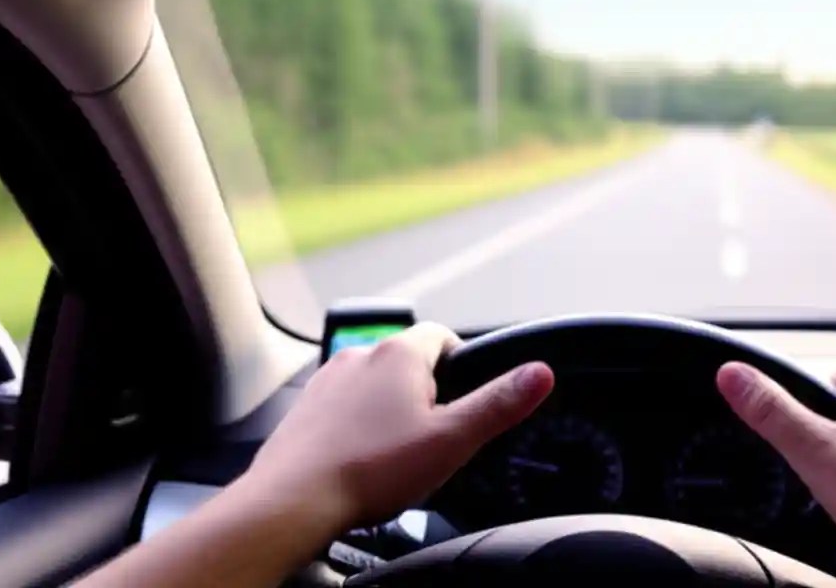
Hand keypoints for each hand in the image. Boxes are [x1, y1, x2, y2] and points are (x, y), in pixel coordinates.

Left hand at [245, 322, 553, 531]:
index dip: (462, 366)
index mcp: (400, 353)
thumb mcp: (452, 440)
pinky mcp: (305, 406)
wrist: (293, 500)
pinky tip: (361, 460)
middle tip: (432, 438)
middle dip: (425, 394)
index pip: (444, 336)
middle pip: (409, 363)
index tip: (463, 401)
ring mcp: (327, 379)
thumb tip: (541, 372)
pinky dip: (356, 426)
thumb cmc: (371, 470)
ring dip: (389, 410)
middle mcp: (361, 355)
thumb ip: (498, 404)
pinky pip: (344, 407)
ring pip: (374, 385)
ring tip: (394, 454)